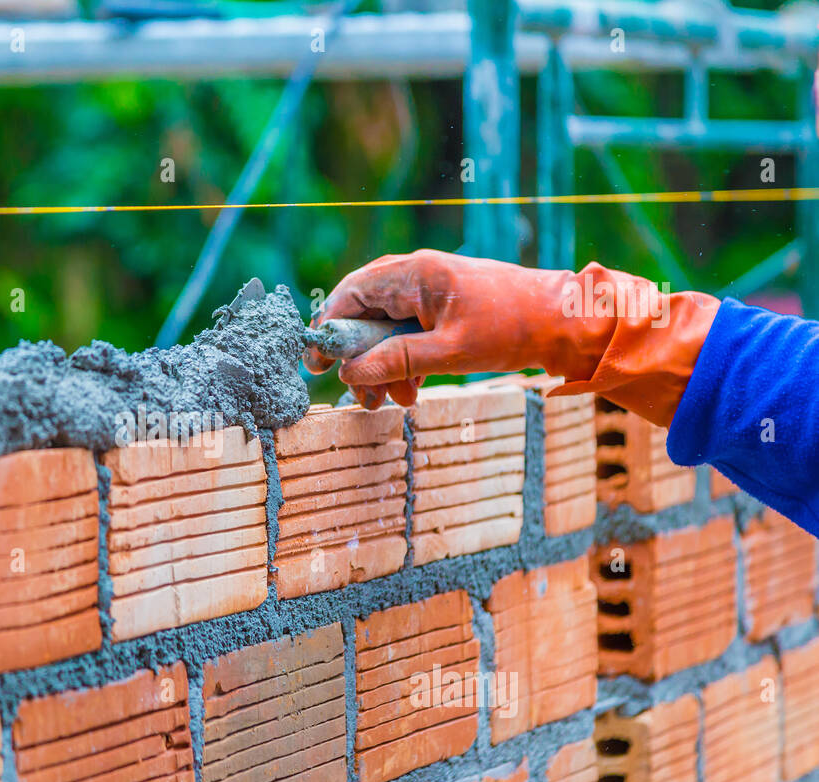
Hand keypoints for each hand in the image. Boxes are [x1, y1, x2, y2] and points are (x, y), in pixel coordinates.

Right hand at [304, 250, 605, 408]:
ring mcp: (431, 291)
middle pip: (365, 314)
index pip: (350, 295)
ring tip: (392, 401)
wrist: (567, 321)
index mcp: (415, 275)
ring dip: (383, 366)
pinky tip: (412, 390)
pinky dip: (405, 362)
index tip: (318, 366)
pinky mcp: (444, 308)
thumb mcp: (449, 352)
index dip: (328, 330)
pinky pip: (409, 333)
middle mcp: (418, 276)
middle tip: (358, 395)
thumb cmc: (513, 328)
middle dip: (359, 358)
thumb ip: (395, 361)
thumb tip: (350, 375)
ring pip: (386, 328)